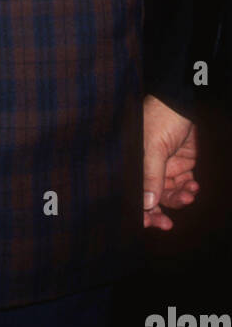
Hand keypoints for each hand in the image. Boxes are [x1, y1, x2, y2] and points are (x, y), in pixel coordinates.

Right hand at [143, 94, 198, 230]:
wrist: (182, 102)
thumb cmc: (161, 117)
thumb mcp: (153, 145)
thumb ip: (151, 175)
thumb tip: (147, 204)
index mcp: (134, 163)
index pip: (134, 191)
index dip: (139, 210)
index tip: (148, 223)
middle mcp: (147, 167)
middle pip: (151, 198)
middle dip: (159, 212)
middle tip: (167, 224)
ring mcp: (165, 166)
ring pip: (169, 194)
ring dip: (179, 198)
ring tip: (188, 194)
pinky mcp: (182, 164)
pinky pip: (184, 185)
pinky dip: (189, 189)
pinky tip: (193, 186)